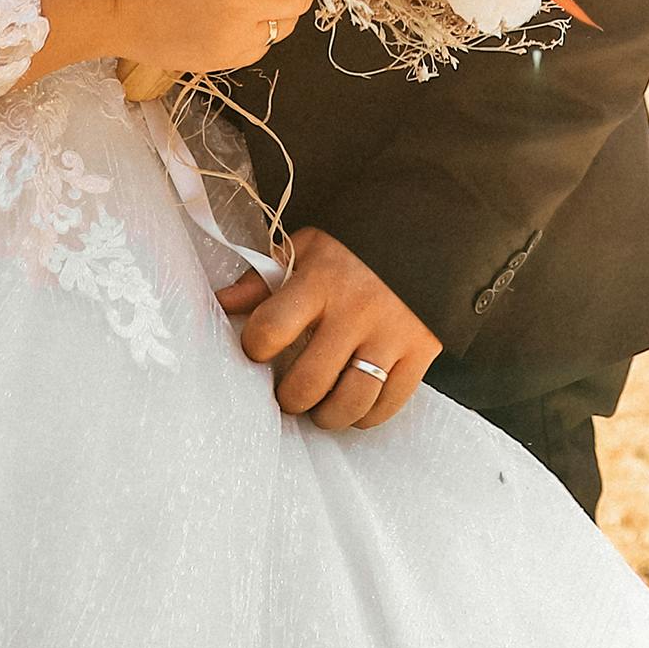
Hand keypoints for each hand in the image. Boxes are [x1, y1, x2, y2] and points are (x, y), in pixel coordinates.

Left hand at [215, 227, 437, 431]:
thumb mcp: (308, 247)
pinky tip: (354, 407)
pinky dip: (366, 416)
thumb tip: (222, 303)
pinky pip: (388, 404)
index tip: (257, 350)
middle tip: (288, 393)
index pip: (271, 329)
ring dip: (326, 415)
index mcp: (320, 281)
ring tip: (318, 407)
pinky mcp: (420, 352)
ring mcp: (391, 335)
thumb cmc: (357, 245)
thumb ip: (264, 278)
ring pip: (350, 402)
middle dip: (289, 398)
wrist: (426, 231)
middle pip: (309, 382)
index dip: (254, 348)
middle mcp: (355, 311)